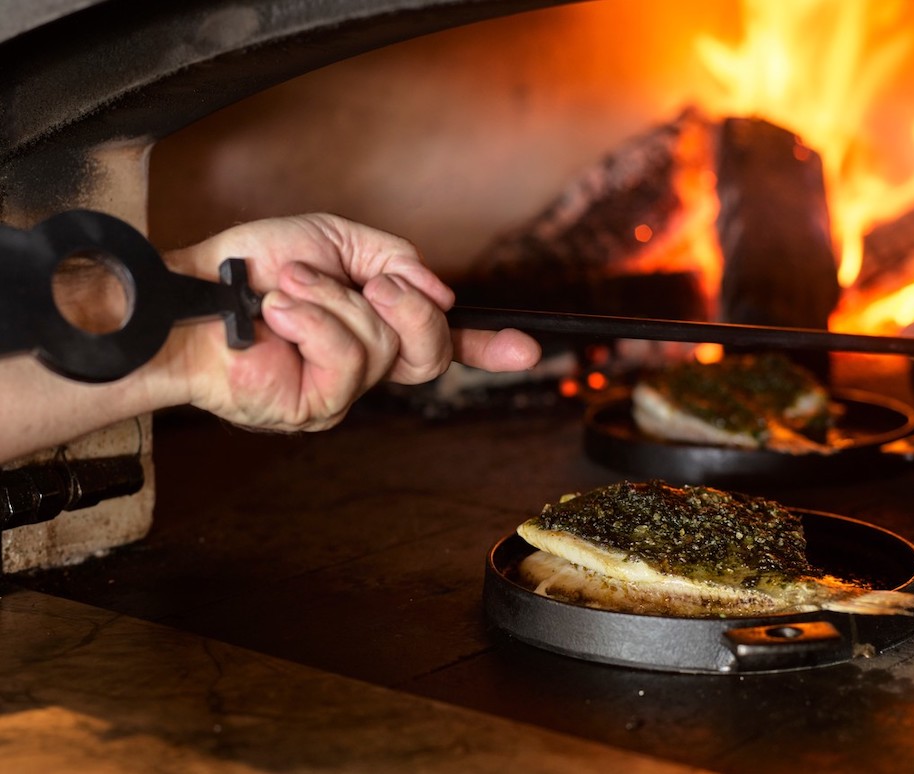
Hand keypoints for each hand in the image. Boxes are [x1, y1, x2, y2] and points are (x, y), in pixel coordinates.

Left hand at [157, 213, 540, 431]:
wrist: (194, 294)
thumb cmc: (251, 268)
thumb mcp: (335, 240)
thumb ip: (394, 257)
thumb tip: (440, 292)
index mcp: (374, 324)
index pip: (442, 344)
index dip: (487, 347)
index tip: (526, 348)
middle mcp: (366, 363)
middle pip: (432, 350)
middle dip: (409, 306)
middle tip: (374, 284)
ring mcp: (342, 391)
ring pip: (386, 347)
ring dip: (333, 301)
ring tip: (288, 289)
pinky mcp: (316, 407)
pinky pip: (348, 360)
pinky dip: (314, 321)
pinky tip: (280, 314)